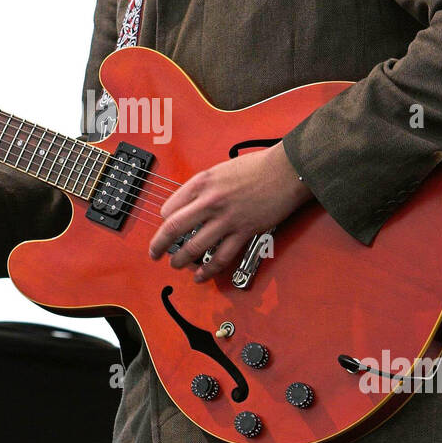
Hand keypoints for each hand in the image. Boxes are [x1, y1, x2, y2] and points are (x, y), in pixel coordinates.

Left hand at [147, 142, 312, 281]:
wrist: (286, 170)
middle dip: (159, 246)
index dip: (163, 223)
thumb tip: (189, 205)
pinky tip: (200, 275)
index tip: (164, 229)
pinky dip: (207, 270)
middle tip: (155, 254)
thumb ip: (202, 188)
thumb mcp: (219, 169)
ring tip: (176, 265)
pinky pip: (220, 258)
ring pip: (194, 248)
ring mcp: (226, 219)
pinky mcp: (243, 232)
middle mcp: (210, 201)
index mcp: (202, 183)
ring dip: (180, 261)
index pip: (170, 208)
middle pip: (174, 229)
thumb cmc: (257, 167)